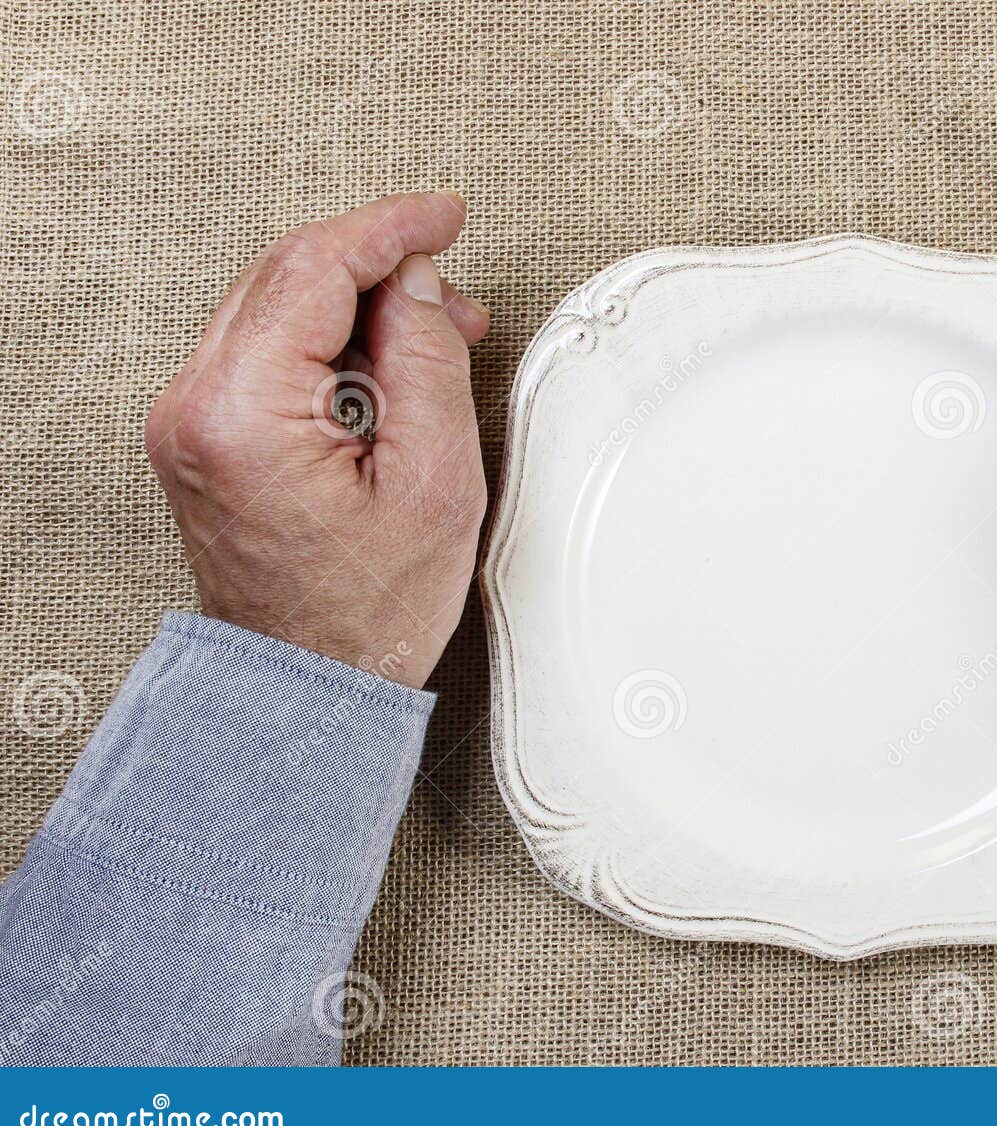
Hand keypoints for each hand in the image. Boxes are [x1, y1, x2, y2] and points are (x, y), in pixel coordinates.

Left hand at [145, 193, 490, 688]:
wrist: (308, 683)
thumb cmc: (364, 614)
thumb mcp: (435, 482)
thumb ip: (426, 361)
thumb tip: (416, 285)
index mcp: (243, 411)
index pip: (314, 267)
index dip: (390, 228)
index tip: (440, 216)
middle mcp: (195, 405)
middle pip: (287, 275)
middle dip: (379, 270)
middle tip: (452, 299)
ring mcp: (189, 419)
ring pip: (277, 307)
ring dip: (358, 308)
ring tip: (429, 347)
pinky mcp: (203, 433)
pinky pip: (265, 349)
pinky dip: (328, 343)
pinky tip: (380, 372)